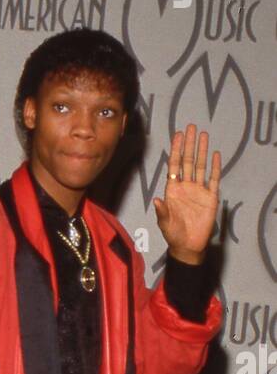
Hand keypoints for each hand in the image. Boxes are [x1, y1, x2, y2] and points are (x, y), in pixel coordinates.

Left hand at [154, 124, 220, 263]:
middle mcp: (186, 186)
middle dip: (188, 144)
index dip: (176, 150)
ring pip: (201, 166)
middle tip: (190, 127)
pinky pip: (213, 179)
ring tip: (203, 134)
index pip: (174, 165)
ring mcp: (198, 190)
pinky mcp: (210, 197)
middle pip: (188, 161)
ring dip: (202, 150)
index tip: (177, 135)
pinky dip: (215, 167)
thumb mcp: (165, 223)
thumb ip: (162, 212)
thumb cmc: (173, 234)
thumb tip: (157, 200)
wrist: (188, 246)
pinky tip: (215, 154)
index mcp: (173, 190)